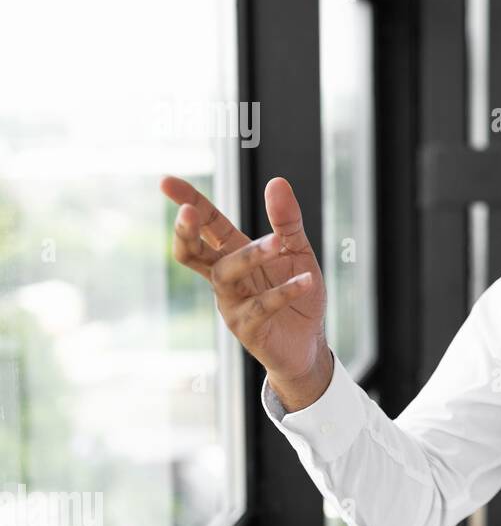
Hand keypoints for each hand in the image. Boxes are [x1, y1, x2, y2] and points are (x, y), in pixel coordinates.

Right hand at [161, 174, 331, 409]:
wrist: (309, 344)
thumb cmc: (298, 294)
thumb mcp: (297, 251)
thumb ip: (286, 220)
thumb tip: (276, 182)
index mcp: (234, 253)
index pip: (207, 224)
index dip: (189, 203)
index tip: (166, 181)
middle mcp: (225, 278)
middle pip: (193, 253)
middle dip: (187, 232)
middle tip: (188, 213)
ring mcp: (232, 304)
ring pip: (227, 275)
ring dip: (251, 256)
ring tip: (277, 244)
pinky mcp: (248, 328)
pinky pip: (261, 306)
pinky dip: (284, 291)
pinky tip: (306, 280)